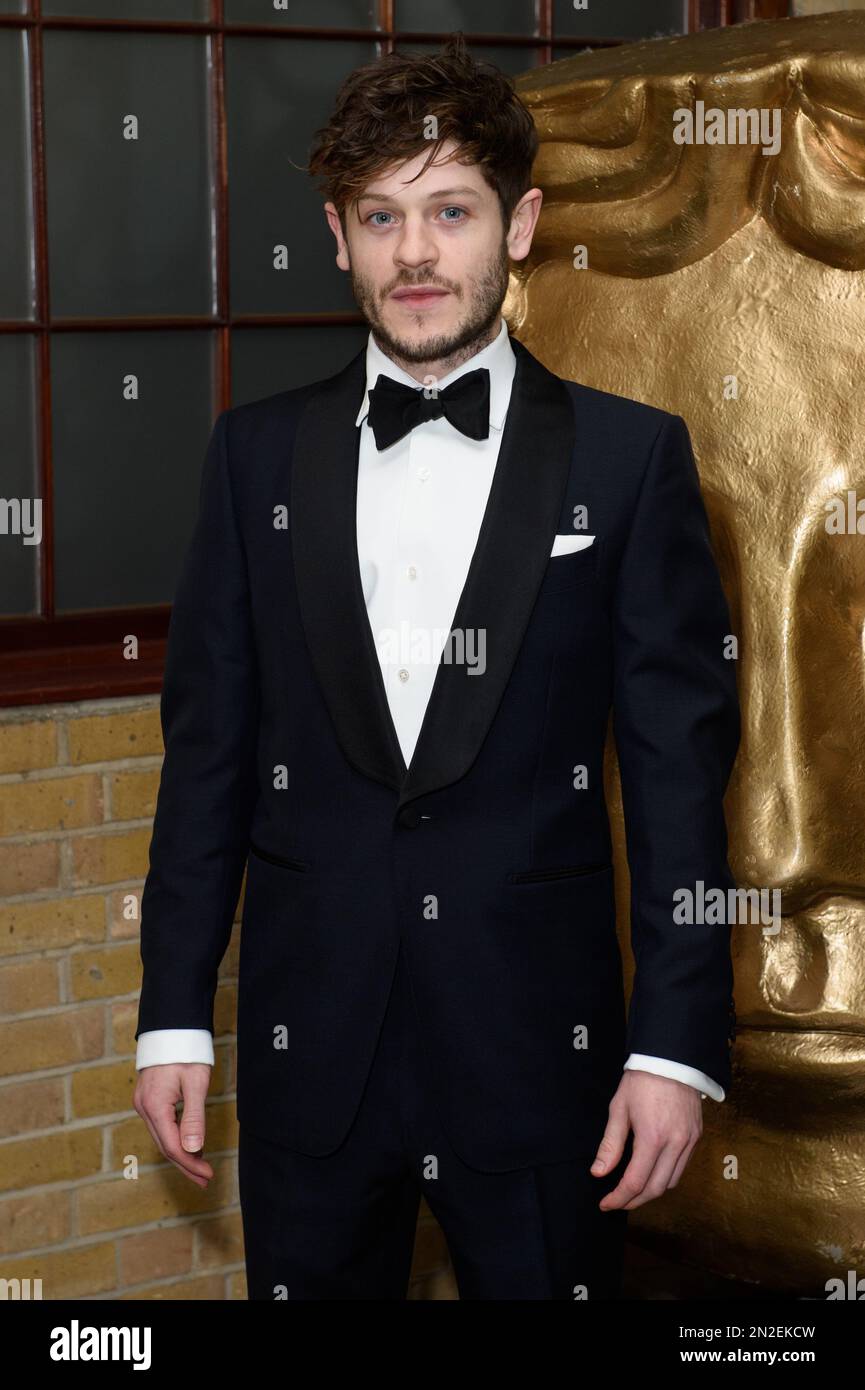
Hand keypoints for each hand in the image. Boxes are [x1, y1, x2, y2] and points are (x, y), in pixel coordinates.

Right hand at [133, 1063, 213, 1188]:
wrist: (172, 1028)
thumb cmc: (186, 1052)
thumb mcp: (195, 1083)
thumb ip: (194, 1117)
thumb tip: (192, 1150)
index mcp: (154, 1106)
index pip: (172, 1146)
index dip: (190, 1163)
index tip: (207, 1175)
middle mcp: (144, 1108)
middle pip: (165, 1146)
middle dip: (186, 1165)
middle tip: (205, 1180)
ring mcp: (143, 1104)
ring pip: (162, 1138)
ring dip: (181, 1155)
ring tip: (200, 1169)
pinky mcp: (147, 1100)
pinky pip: (160, 1127)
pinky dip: (175, 1139)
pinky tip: (188, 1147)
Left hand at [589, 1069, 702, 1211]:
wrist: (671, 1059)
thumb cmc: (641, 1081)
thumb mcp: (618, 1109)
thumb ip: (609, 1145)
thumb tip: (598, 1173)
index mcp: (652, 1137)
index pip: (635, 1182)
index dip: (619, 1198)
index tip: (606, 1204)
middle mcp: (675, 1143)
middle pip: (655, 1189)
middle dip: (634, 1201)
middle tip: (617, 1202)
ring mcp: (689, 1141)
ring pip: (672, 1182)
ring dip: (651, 1192)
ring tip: (633, 1191)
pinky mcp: (696, 1136)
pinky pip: (682, 1167)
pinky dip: (666, 1177)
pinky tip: (652, 1173)